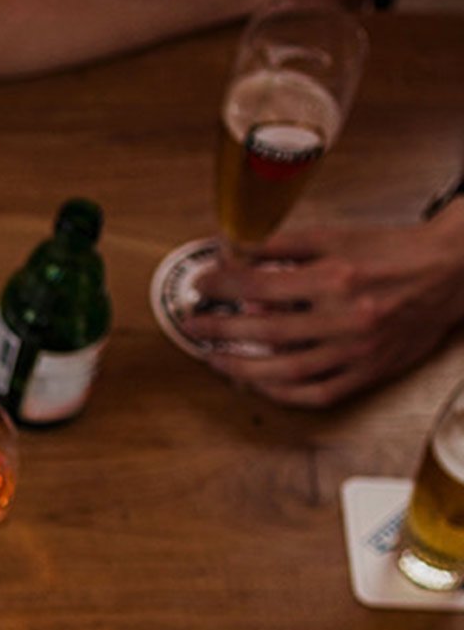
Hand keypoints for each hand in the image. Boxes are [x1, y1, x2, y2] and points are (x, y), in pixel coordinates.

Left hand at [184, 203, 463, 406]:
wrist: (452, 271)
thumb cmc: (391, 250)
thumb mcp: (335, 235)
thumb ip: (282, 245)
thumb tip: (234, 252)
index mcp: (335, 278)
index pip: (258, 286)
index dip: (220, 285)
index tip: (199, 285)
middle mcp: (345, 318)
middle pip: (264, 332)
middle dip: (219, 330)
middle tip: (192, 326)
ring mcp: (358, 351)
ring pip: (286, 372)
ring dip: (241, 369)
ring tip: (214, 360)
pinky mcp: (371, 372)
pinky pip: (319, 394)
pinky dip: (283, 394)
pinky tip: (258, 385)